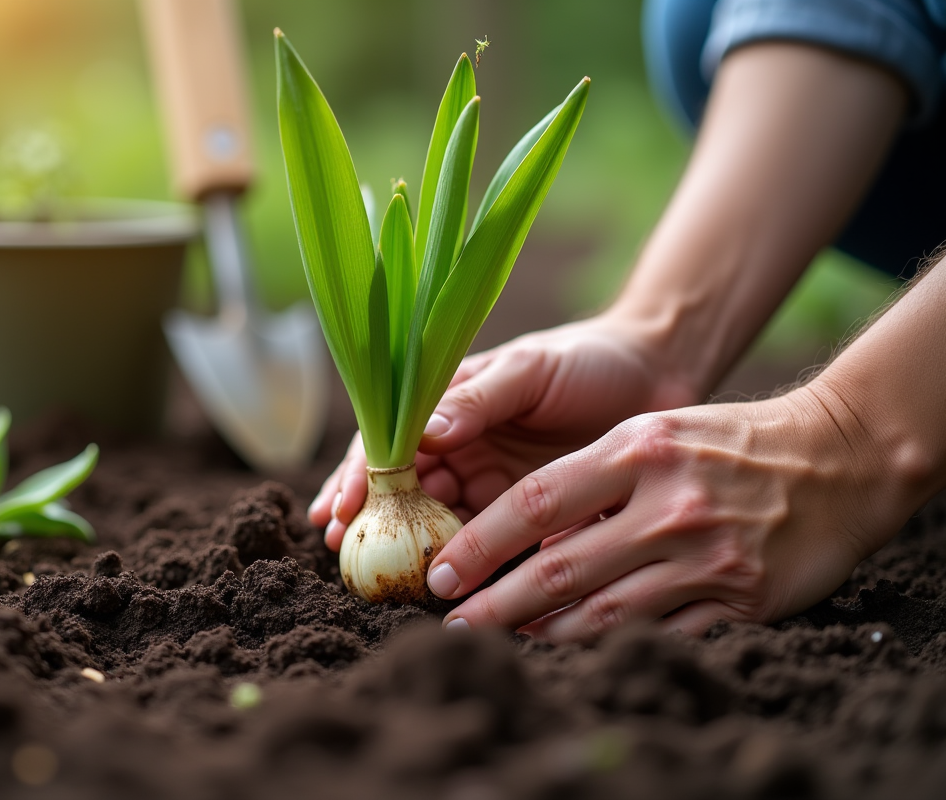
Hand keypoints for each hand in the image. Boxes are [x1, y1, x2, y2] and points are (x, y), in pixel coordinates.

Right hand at [309, 312, 698, 550]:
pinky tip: (435, 585)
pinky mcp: (522, 513)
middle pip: (399, 486)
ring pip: (431, 519)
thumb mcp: (530, 370)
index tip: (341, 507)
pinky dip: (456, 564)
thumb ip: (479, 399)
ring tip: (372, 575)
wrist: (659, 378)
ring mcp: (487, 480)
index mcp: (449, 403)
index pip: (390, 440)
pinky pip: (482, 542)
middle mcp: (460, 445)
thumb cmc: (589, 360)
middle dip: (366, 517)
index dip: (362, 474)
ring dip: (401, 546)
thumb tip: (426, 434)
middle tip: (339, 551)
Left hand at [424, 384, 908, 639]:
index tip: (443, 573)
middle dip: (498, 604)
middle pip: (560, 568)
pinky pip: (660, 632)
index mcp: (638, 451)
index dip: (481, 543)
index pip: (536, 501)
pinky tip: (575, 648)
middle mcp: (669, 504)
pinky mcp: (740, 597)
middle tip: (456, 624)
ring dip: (546, 632)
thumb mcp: (654, 433)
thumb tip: (525, 532)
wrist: (836, 459)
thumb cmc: (726, 441)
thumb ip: (590, 476)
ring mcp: (706, 556)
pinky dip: (611, 644)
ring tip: (506, 639)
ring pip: (604, 610)